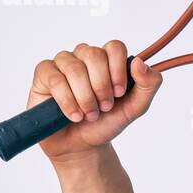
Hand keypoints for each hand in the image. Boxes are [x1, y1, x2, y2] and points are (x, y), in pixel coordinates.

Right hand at [28, 41, 162, 162]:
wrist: (83, 146)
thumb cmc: (106, 122)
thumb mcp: (135, 107)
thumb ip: (148, 85)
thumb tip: (140, 62)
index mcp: (108, 60)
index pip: (115, 47)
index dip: (118, 70)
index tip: (119, 93)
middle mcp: (84, 57)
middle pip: (95, 55)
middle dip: (102, 86)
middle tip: (104, 107)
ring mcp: (63, 63)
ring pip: (74, 68)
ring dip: (85, 97)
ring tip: (89, 114)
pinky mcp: (44, 74)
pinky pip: (55, 79)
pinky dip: (67, 100)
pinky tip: (73, 115)